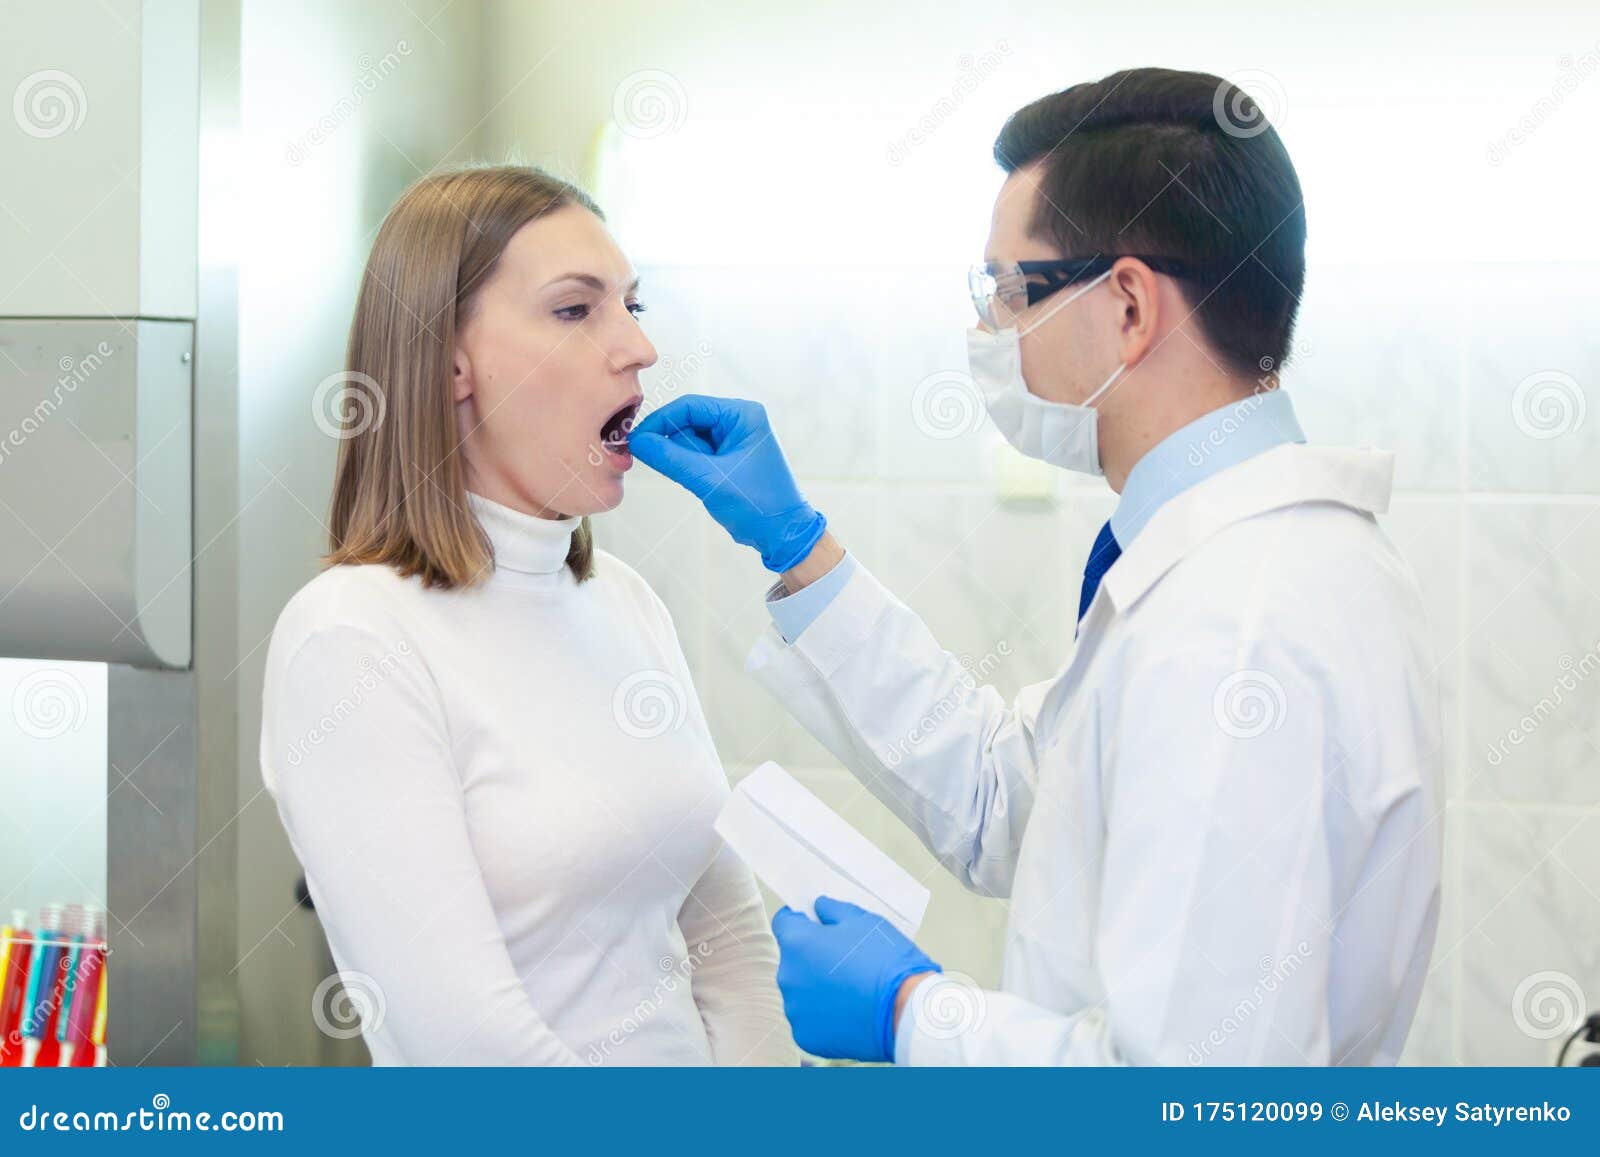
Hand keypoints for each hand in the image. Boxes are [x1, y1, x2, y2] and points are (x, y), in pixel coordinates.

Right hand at [628, 395, 826, 572]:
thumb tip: (637, 442)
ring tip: (675, 472)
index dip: (660, 421)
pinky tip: (684, 477)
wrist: (782, 534)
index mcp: (743, 415)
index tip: (636, 438)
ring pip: (689, 439)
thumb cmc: (758, 505)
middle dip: (667, 439)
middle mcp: (739, 422)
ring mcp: (733, 440)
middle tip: (641, 455)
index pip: (691, 406)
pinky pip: (696, 454)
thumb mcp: (710, 479)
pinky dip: (685, 464)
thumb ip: (671, 459)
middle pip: (688, 421)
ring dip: (677, 455)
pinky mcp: (727, 459)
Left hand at [770, 896, 939, 1061]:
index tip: (815, 924)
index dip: (800, 919)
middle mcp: (788, 976)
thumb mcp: (864, 921)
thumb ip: (833, 910)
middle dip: (812, 956)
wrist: (906, 1012)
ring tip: (850, 988)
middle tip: (843, 959)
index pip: (784, 921)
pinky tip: (849, 1010)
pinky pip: (809, 1018)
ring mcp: (795, 1010)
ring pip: (800, 991)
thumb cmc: (887, 962)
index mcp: (798, 943)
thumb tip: (820, 908)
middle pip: (793, 959)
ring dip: (816, 987)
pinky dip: (824, 1015)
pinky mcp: (806, 1036)